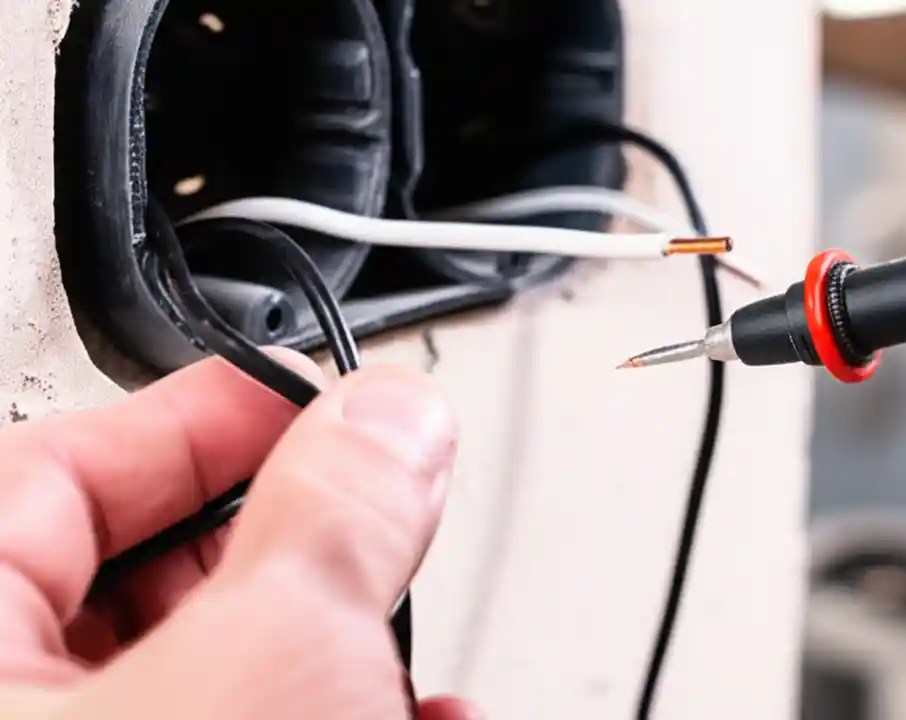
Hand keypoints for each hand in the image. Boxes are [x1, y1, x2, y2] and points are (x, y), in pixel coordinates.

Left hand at [0, 352, 475, 718]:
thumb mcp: (270, 659)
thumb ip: (331, 512)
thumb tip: (387, 418)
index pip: (41, 475)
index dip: (191, 416)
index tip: (298, 396)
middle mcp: (15, 717)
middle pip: (139, 579)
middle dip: (289, 541)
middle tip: (366, 505)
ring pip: (211, 673)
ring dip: (339, 642)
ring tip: (400, 634)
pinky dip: (335, 711)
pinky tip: (416, 713)